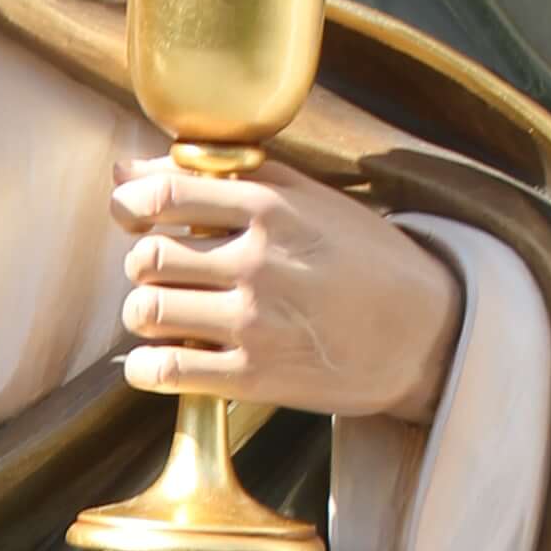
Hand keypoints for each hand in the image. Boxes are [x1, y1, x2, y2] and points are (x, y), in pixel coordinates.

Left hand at [113, 156, 463, 423]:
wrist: (425, 333)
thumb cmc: (363, 258)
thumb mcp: (308, 198)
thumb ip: (223, 177)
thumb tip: (126, 172)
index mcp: (271, 209)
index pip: (164, 196)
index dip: (130, 206)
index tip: (131, 217)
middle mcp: (258, 262)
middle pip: (147, 258)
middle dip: (144, 266)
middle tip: (165, 275)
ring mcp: (254, 322)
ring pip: (146, 312)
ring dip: (144, 315)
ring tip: (167, 316)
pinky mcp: (255, 377)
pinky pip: (164, 372)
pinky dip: (146, 369)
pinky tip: (162, 362)